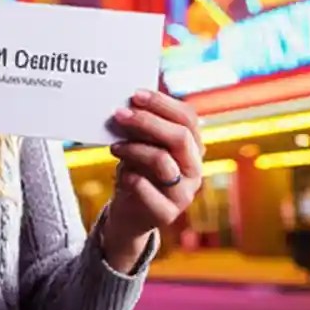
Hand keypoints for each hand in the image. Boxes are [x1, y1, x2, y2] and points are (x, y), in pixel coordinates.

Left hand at [102, 89, 203, 269]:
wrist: (131, 215)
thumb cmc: (138, 172)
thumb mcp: (142, 146)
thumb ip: (143, 129)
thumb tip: (128, 104)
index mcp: (193, 148)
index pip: (188, 118)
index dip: (163, 103)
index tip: (135, 94)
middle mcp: (194, 169)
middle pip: (180, 137)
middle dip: (148, 121)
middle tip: (120, 114)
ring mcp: (184, 193)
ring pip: (162, 161)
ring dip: (134, 148)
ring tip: (114, 146)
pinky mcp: (166, 213)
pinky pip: (145, 188)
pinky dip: (129, 176)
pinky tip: (121, 174)